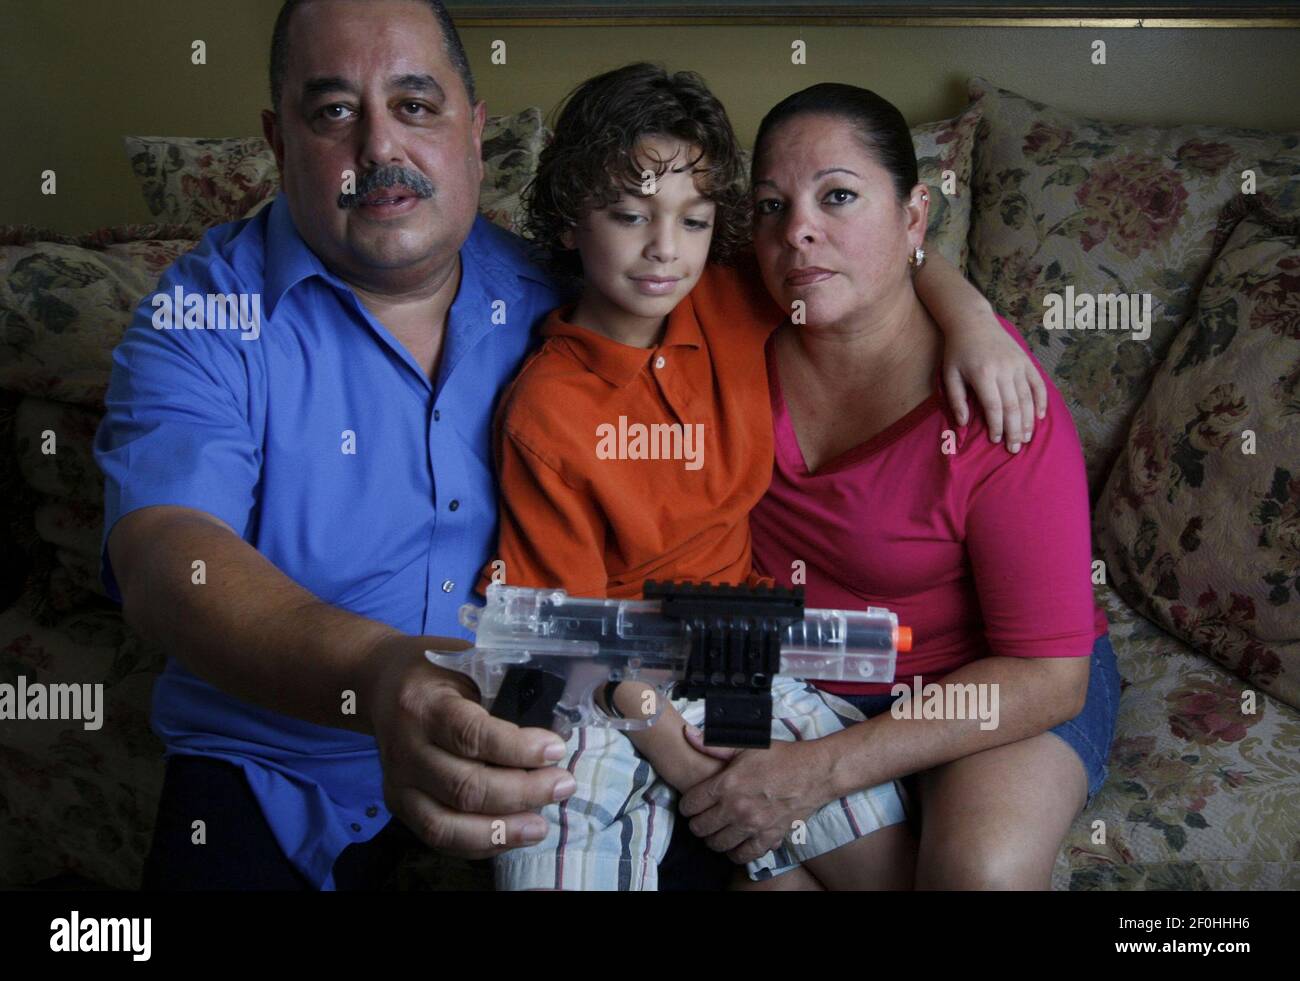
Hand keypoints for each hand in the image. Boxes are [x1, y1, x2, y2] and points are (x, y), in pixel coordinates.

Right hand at [362, 633, 574, 858]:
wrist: (379, 682)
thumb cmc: (436, 672)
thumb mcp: (467, 662)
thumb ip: (503, 688)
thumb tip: (557, 720)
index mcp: (424, 705)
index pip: (471, 735)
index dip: (518, 749)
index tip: (556, 749)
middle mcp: (406, 748)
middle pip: (465, 787)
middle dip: (522, 792)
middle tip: (562, 785)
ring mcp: (398, 782)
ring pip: (447, 824)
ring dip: (501, 830)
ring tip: (541, 825)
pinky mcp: (398, 804)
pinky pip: (439, 838)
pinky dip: (480, 844)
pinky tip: (513, 834)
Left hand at [679, 730, 831, 865]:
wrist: (814, 773)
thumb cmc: (780, 757)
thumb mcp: (746, 746)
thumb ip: (715, 745)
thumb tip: (688, 734)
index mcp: (727, 784)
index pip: (690, 805)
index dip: (687, 805)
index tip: (692, 804)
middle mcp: (736, 808)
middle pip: (700, 828)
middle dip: (697, 824)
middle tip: (703, 817)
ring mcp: (752, 826)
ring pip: (717, 845)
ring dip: (713, 839)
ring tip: (717, 830)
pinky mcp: (768, 837)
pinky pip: (743, 856)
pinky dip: (735, 853)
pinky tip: (736, 843)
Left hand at [941, 310, 1047, 451]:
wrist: (973, 321)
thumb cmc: (958, 351)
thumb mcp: (949, 374)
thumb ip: (956, 400)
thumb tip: (963, 424)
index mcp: (983, 374)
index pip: (994, 407)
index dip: (996, 426)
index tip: (996, 440)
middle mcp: (1004, 370)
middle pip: (1013, 406)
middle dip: (1015, 430)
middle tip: (1014, 449)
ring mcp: (1018, 365)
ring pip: (1027, 398)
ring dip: (1028, 420)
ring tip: (1026, 439)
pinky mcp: (1027, 361)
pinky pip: (1038, 384)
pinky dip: (1040, 401)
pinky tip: (1039, 417)